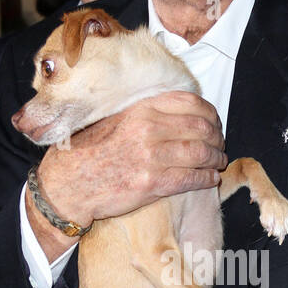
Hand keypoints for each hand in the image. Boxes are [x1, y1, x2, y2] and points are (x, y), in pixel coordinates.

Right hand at [26, 92, 226, 261]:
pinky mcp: (152, 184)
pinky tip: (211, 179)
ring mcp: (152, 157)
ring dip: (216, 158)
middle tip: (220, 144)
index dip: (210, 113)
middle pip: (201, 127)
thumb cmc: (88, 152)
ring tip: (218, 162)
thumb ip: (145, 112)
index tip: (214, 121)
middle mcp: (149, 129)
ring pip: (201, 153)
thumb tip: (178, 112)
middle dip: (217, 137)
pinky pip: (191, 179)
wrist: (67, 185)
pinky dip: (207, 178)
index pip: (191, 102)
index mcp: (141, 109)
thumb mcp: (115, 119)